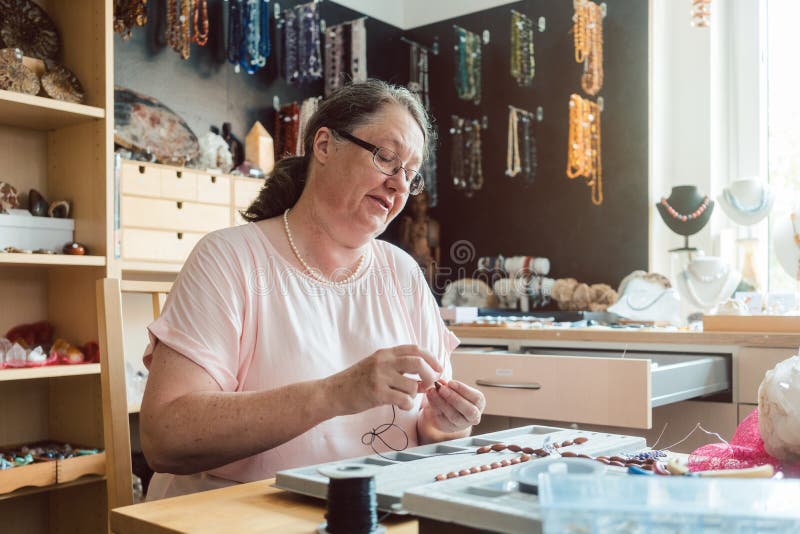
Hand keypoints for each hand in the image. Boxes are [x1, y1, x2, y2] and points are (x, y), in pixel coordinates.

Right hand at [326, 345, 441, 413]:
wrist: (332, 393)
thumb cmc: (355, 382)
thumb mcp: (375, 366)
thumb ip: (397, 368)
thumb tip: (425, 377)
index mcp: (385, 353)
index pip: (415, 349)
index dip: (431, 358)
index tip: (438, 368)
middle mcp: (383, 362)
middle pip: (418, 362)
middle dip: (430, 374)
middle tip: (429, 384)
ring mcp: (380, 377)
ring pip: (412, 385)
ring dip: (414, 394)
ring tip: (405, 398)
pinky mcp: (377, 393)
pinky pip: (404, 400)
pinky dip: (407, 405)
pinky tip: (400, 405)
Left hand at [421, 380, 485, 433]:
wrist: (448, 409)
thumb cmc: (456, 395)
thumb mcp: (456, 389)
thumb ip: (450, 385)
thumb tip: (441, 382)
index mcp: (479, 404)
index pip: (476, 398)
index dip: (463, 390)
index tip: (450, 382)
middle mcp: (473, 417)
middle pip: (468, 410)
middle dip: (454, 398)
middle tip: (442, 388)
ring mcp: (461, 425)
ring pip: (453, 416)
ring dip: (441, 403)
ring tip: (432, 391)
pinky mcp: (448, 428)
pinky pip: (442, 419)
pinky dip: (434, 407)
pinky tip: (430, 397)